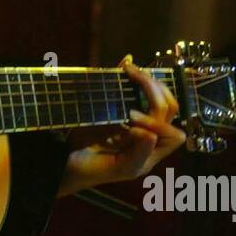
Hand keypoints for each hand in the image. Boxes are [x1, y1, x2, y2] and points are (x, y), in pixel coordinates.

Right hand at [57, 55, 185, 196]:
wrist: (65, 162)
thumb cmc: (91, 170)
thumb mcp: (116, 168)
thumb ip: (137, 154)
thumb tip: (152, 134)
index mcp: (150, 153)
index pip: (171, 134)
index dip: (156, 123)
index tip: (130, 118)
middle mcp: (148, 137)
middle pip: (168, 111)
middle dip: (155, 92)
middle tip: (135, 80)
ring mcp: (136, 122)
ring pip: (157, 99)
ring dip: (149, 83)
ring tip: (132, 71)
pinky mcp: (121, 109)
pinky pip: (134, 91)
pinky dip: (134, 78)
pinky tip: (126, 65)